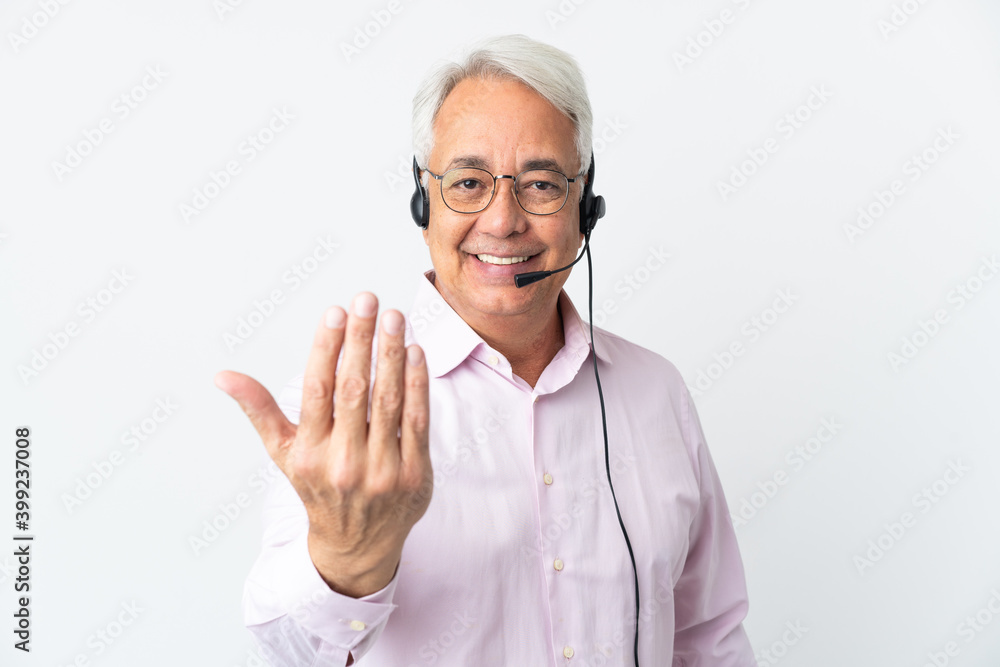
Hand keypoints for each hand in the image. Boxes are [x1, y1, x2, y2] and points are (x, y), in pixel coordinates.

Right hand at [215, 292, 431, 596]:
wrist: (358, 544)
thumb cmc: (318, 486)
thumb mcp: (284, 453)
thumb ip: (259, 410)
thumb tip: (222, 375)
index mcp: (310, 453)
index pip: (318, 390)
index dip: (326, 348)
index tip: (335, 311)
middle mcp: (344, 462)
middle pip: (355, 390)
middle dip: (362, 340)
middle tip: (367, 300)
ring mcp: (382, 470)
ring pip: (388, 401)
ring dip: (393, 354)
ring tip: (395, 317)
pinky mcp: (414, 475)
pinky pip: (417, 421)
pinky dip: (418, 385)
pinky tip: (416, 352)